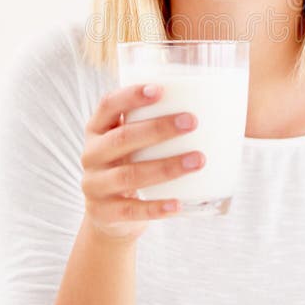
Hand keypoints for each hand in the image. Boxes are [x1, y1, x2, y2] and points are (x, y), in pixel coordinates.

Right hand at [80, 83, 204, 243]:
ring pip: (130, 175)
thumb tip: (213, 102)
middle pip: (121, 138)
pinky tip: (178, 204)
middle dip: (158, 129)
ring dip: (166, 167)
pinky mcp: (105, 213)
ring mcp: (95, 186)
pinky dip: (157, 208)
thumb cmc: (131, 164)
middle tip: (192, 122)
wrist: (109, 214)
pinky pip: (132, 210)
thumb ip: (154, 122)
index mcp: (97, 129)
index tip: (160, 90)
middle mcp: (91, 155)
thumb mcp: (132, 143)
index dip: (130, 96)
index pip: (108, 105)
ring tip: (199, 160)